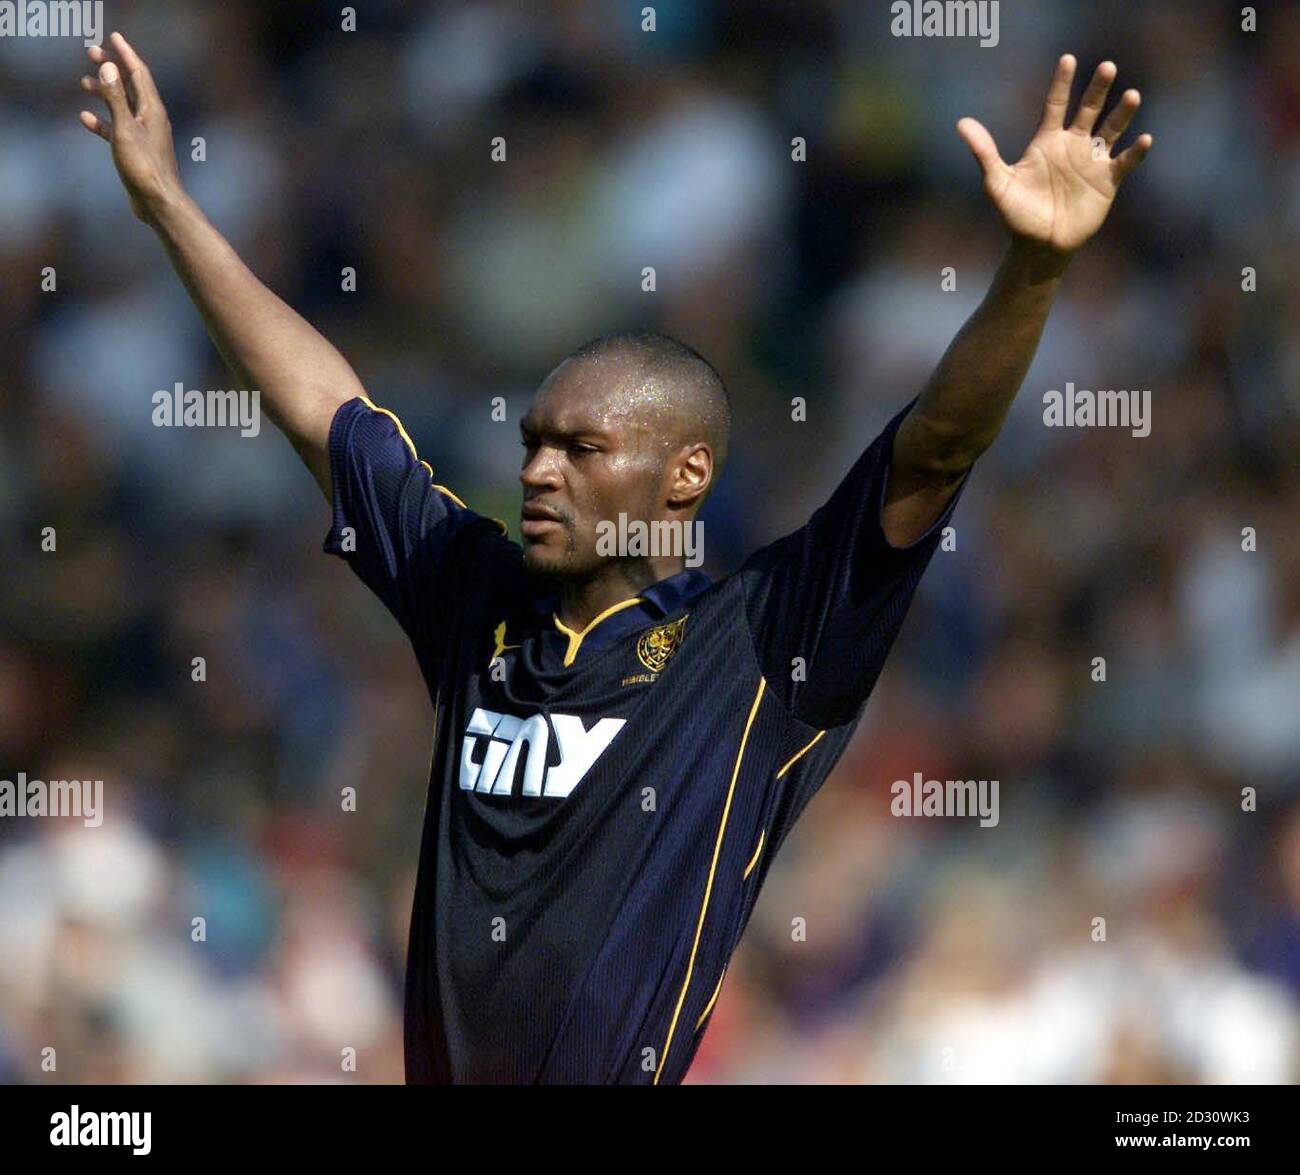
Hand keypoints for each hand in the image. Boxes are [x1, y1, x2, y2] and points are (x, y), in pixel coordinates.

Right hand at [78, 31, 182, 223]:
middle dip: (111, 67)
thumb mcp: (125, 128)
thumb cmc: (144, 166)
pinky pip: (117, 129)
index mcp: (153, 110)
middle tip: (89, 51)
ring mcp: (145, 135)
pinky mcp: (137, 150)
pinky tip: (85, 119)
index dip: (126, 53)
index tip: (113, 37)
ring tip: (82, 83)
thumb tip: (107, 66)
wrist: (158, 202)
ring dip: (104, 93)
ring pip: (122, 106)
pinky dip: (102, 121)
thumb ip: (115, 97)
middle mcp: (152, 119)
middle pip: (130, 85)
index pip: (139, 73)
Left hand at [957, 55, 1152, 256]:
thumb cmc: (1016, 214)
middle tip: (1107, 67)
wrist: (1038, 246)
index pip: (1056, 104)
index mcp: (1047, 141)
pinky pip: (1125, 163)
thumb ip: (984, 152)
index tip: (1068, 58)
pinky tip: (1144, 140)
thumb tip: (961, 123)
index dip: (1062, 83)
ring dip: (1122, 114)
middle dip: (1098, 89)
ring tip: (1132, 96)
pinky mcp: (1107, 181)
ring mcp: (1091, 162)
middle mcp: (1072, 145)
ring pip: (1111, 130)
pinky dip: (1135, 152)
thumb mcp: (997, 182)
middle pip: (1088, 110)